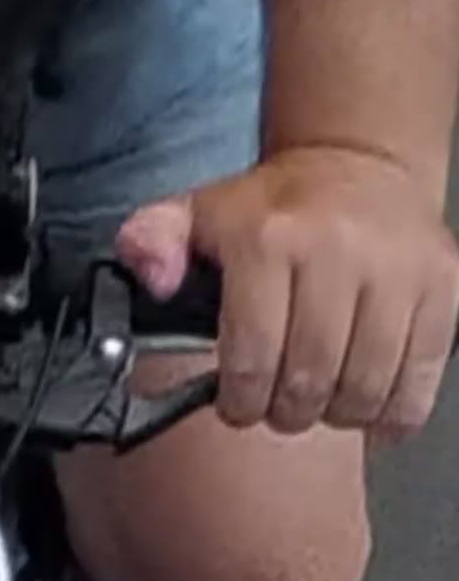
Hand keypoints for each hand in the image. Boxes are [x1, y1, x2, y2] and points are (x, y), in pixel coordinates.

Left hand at [116, 146, 458, 436]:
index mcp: (269, 237)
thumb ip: (152, 243)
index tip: (236, 404)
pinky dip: (393, 414)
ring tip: (318, 403)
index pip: (250, 355)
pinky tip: (368, 409)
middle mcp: (337, 250)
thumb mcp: (199, 213)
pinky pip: (421, 383)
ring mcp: (398, 271)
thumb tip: (151, 278)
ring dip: (336, 416)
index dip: (239, 400)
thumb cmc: (277, 206)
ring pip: (365, 389)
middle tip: (277, 408)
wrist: (360, 165)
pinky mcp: (443, 289)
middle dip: (285, 412)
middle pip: (308, 380)